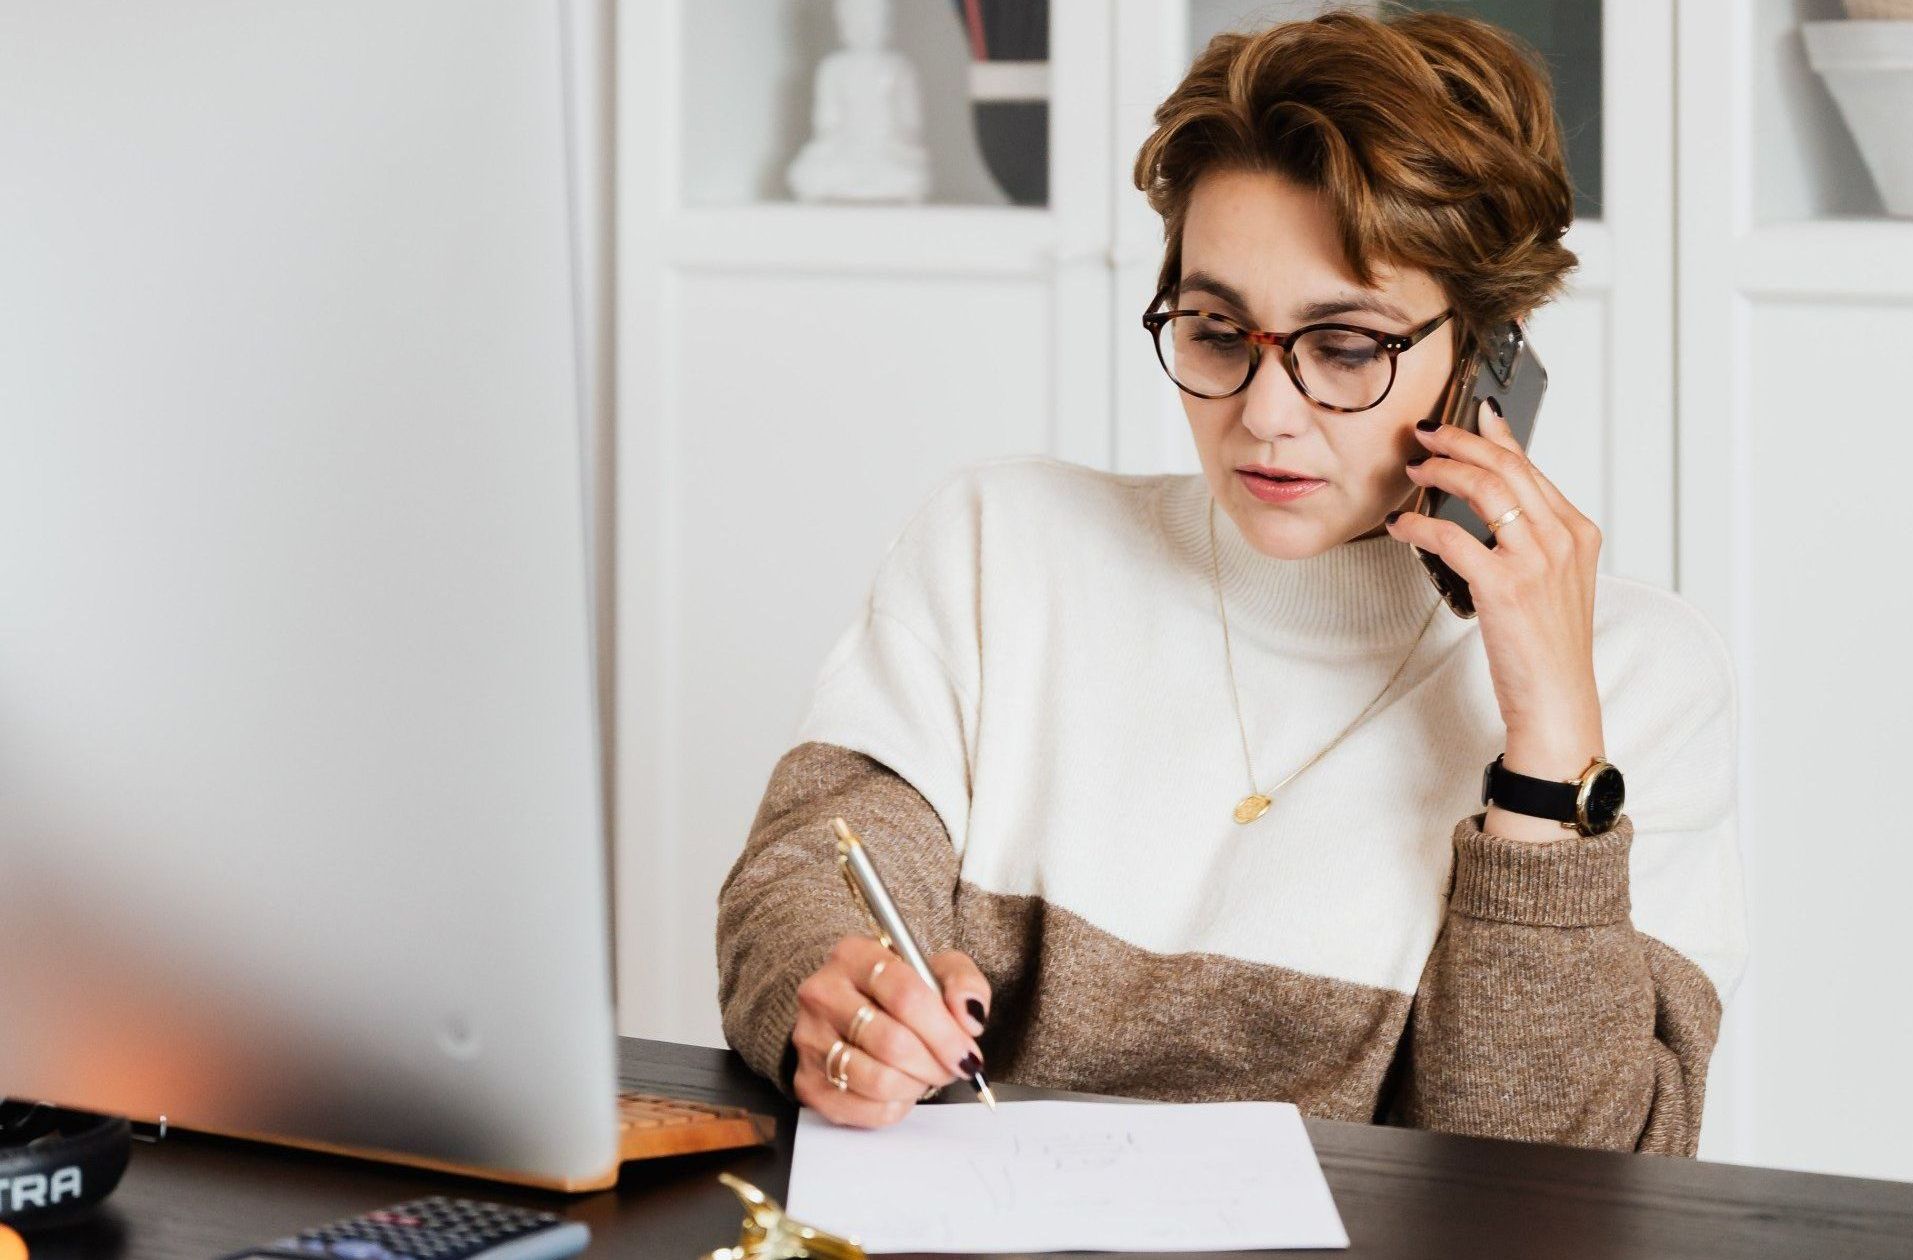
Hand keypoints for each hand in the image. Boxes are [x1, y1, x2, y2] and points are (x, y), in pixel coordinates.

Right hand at [790, 934, 990, 1127]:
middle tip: (952, 1067)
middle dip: (935, 1063)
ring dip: (915, 1085)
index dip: (945, 1032)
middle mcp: (823, 993)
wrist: (855, 1014)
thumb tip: (969, 1017)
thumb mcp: (939, 971)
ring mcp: (809, 1038)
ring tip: (924, 1073)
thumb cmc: (900, 993)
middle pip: (893, 1042)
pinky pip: (863, 1109)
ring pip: (878, 1079)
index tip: (967, 1052)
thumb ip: (964, 983)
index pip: (906, 995)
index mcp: (855, 955)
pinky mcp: (807, 1081)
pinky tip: (901, 1088)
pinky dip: (894, 1106)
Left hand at [1387, 400, 1606, 828]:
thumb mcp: (1554, 582)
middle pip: (1506, 466)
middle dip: (1460, 441)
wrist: (1559, 701)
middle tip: (1426, 433)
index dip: (1495, 437)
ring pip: (1484, 488)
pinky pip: (1452, 537)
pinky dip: (1420, 524)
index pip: (1531, 467)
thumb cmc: (1548, 647)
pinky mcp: (1505, 586)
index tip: (1470, 415)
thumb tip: (1493, 503)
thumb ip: (1532, 538)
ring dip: (1441, 470)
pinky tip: (1402, 525)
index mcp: (1578, 531)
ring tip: (1414, 468)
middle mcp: (1563, 538)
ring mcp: (1537, 560)